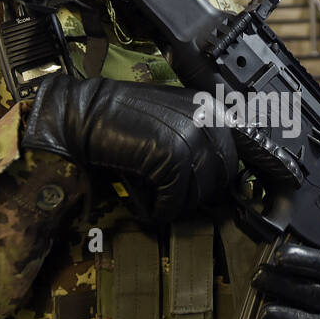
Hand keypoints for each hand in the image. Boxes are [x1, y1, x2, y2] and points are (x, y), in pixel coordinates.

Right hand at [22, 75, 236, 222]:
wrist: (87, 114)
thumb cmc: (122, 117)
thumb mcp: (171, 116)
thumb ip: (196, 135)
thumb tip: (214, 174)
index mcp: (209, 107)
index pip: (232, 154)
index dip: (217, 178)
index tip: (205, 191)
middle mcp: (205, 119)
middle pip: (221, 175)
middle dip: (200, 195)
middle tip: (178, 201)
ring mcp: (191, 138)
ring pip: (200, 191)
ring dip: (179, 205)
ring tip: (161, 203)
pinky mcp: (171, 158)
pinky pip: (175, 200)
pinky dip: (161, 210)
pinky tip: (149, 208)